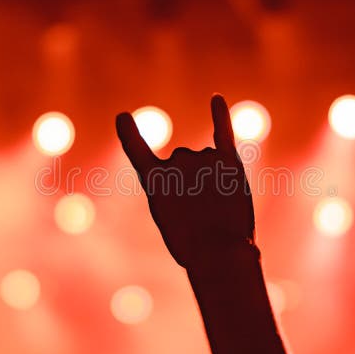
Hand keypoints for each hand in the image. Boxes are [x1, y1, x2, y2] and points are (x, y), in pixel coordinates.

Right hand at [116, 94, 255, 269]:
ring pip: (206, 162)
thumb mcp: (172, 220)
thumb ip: (180, 189)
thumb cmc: (192, 246)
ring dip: (213, 182)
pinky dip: (219, 115)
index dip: (130, 134)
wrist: (220, 254)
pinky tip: (215, 99)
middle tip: (202, 216)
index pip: (137, 150)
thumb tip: (207, 165)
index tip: (124, 116)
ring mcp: (204, 158)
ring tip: (219, 210)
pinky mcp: (230, 161)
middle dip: (193, 185)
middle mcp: (177, 161)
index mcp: (154, 179)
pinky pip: (222, 131)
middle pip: (184, 164)